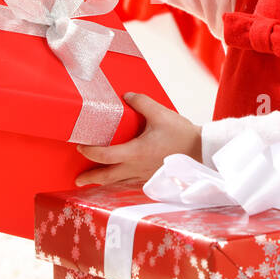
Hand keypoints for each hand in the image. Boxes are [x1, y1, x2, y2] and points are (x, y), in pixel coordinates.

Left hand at [74, 92, 201, 186]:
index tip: (80, 147)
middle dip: (90, 178)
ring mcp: (145, 175)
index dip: (90, 152)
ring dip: (105, 181)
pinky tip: (119, 180)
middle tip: (77, 180)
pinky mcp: (153, 178)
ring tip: (94, 181)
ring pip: (119, 182)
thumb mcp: (160, 114)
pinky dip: (121, 181)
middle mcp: (137, 167)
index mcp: (135, 152)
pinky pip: (131, 182)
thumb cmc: (182, 134)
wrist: (203, 152)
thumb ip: (141, 102)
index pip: (105, 155)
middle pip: (108, 176)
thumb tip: (127, 96)